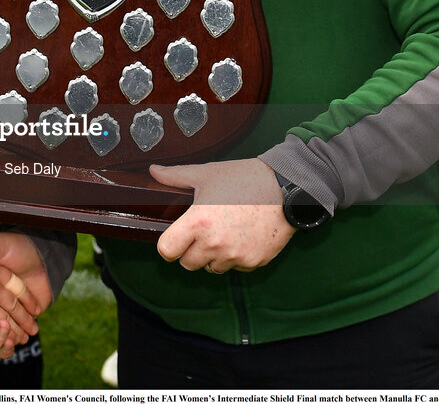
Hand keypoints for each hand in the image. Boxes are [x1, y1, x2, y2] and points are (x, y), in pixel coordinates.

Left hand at [151, 158, 294, 272]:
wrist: (284, 188)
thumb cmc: (243, 179)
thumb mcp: (206, 174)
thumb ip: (175, 176)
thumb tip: (153, 170)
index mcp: (198, 223)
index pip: (168, 251)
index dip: (168, 246)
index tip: (174, 239)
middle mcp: (215, 244)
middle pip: (188, 264)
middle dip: (190, 250)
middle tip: (200, 232)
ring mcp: (236, 256)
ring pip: (211, 268)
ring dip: (212, 256)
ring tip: (222, 232)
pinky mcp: (254, 263)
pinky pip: (235, 268)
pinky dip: (234, 258)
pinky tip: (240, 237)